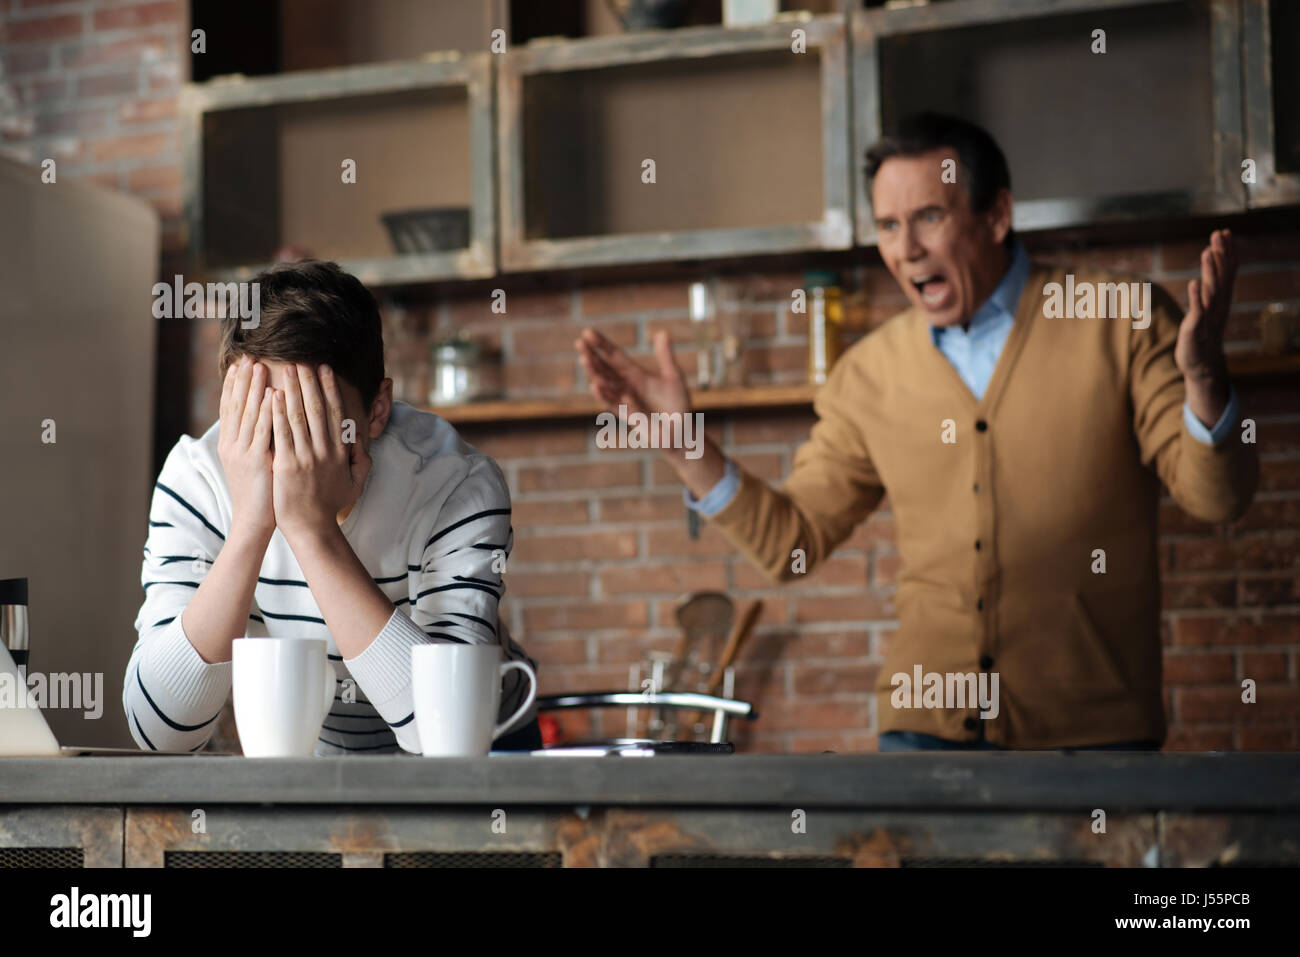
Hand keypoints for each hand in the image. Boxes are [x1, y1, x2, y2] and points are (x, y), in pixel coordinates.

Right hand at [217, 356, 275, 539]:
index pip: (230, 408)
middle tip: (248, 356)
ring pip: (247, 413)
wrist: (254, 522)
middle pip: (236, 405)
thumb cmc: (261, 493)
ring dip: (253, 388)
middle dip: (242, 379)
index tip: (238, 364)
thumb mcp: (253, 463)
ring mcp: (243, 452)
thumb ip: (256, 441)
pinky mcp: (257, 461)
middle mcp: (233, 445)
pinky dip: (266, 411)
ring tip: (258, 366)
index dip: (233, 385)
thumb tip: (264, 419)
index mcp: (231, 444)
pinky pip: (262, 431)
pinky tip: (272, 394)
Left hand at [270, 363, 371, 540]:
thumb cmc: (331, 506)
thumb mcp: (355, 483)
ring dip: (292, 390)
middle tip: (301, 360)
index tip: (323, 371)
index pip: (334, 413)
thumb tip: (359, 438)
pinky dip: (277, 413)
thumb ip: (361, 460)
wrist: (312, 528)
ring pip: (298, 416)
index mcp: (339, 452)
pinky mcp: (287, 466)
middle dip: (308, 382)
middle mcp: (324, 451)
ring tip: (286, 369)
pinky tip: (272, 395)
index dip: (329, 389)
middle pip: (316, 409)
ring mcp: (306, 457)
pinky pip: (282, 434)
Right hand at [576, 328, 725, 494]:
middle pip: (604, 368)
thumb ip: (666, 357)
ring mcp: (625, 401)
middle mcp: (626, 386)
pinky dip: (605, 396)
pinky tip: (596, 385)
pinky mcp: (628, 416)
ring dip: (595, 373)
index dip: (602, 344)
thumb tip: (662, 332)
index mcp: (635, 374)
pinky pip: (614, 405)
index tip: (588, 332)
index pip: (615, 356)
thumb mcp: (674, 377)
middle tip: (579, 342)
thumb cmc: (678, 404)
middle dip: (592, 356)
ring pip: (605, 385)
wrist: (681, 432)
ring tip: (585, 359)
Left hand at [1175, 229, 1234, 425]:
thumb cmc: (1204, 333)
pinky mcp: (1196, 331)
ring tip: (1207, 252)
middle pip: (1221, 277)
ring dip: (1210, 272)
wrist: (1201, 365)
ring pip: (1211, 292)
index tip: (1224, 231)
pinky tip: (1193, 284)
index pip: (1227, 271)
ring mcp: (1208, 319)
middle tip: (1218, 234)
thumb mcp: (1210, 307)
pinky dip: (1196, 298)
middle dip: (1220, 255)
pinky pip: (1197, 313)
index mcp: (1222, 299)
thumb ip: (1213, 285)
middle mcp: (1218, 306)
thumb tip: (1215, 262)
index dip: (1227, 252)